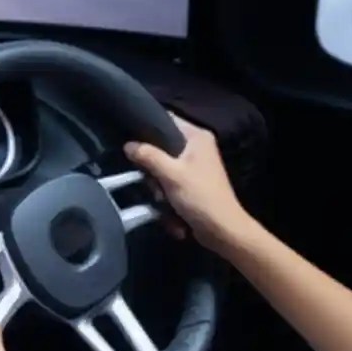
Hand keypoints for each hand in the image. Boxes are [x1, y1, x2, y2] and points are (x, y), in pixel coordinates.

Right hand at [125, 114, 263, 255]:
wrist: (223, 231)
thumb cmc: (200, 197)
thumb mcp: (170, 175)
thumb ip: (148, 156)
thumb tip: (128, 145)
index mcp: (197, 137)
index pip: (166, 119)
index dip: (147, 127)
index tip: (130, 139)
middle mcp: (197, 147)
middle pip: (161, 148)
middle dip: (153, 170)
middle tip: (153, 183)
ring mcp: (195, 166)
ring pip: (163, 168)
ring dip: (159, 188)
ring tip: (162, 201)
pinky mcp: (192, 184)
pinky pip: (170, 183)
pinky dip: (167, 197)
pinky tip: (169, 210)